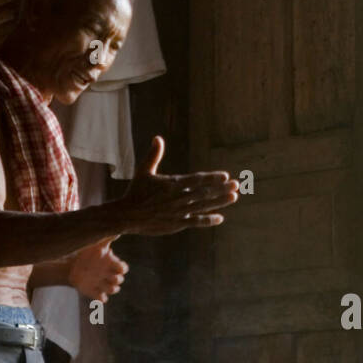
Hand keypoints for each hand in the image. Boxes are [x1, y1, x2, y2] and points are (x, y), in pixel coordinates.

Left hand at [67, 242, 128, 301]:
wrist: (71, 266)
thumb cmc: (87, 254)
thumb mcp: (96, 246)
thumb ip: (107, 239)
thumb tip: (117, 231)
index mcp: (111, 264)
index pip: (123, 268)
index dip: (122, 268)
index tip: (117, 265)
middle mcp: (109, 275)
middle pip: (119, 280)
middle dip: (116, 279)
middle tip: (109, 276)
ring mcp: (102, 284)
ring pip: (113, 290)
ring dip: (111, 288)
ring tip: (102, 284)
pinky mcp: (95, 292)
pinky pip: (102, 299)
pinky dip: (101, 298)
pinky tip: (97, 293)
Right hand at [122, 136, 238, 236]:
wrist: (126, 216)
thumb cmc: (135, 192)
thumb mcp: (143, 171)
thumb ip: (154, 155)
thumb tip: (158, 138)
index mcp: (172, 184)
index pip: (196, 180)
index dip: (211, 178)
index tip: (225, 176)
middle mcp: (177, 199)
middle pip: (204, 193)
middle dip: (221, 189)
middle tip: (237, 185)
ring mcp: (178, 212)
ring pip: (203, 206)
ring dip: (219, 202)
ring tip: (234, 197)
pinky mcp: (176, 224)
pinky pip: (195, 222)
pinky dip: (208, 220)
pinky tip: (220, 217)